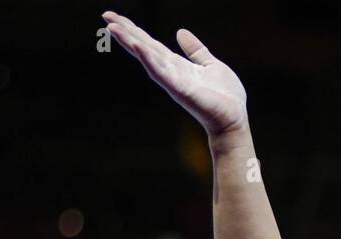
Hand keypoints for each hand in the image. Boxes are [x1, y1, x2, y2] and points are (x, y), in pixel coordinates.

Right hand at [103, 11, 247, 136]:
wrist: (234, 118)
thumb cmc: (225, 96)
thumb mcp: (210, 64)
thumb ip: (195, 50)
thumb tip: (180, 32)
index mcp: (177, 64)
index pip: (151, 43)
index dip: (134, 30)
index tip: (116, 16)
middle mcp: (170, 71)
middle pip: (143, 47)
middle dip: (125, 32)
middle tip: (106, 16)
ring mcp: (173, 80)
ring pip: (147, 57)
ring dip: (130, 42)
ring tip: (112, 28)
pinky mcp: (180, 89)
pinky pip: (161, 73)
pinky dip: (149, 60)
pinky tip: (138, 47)